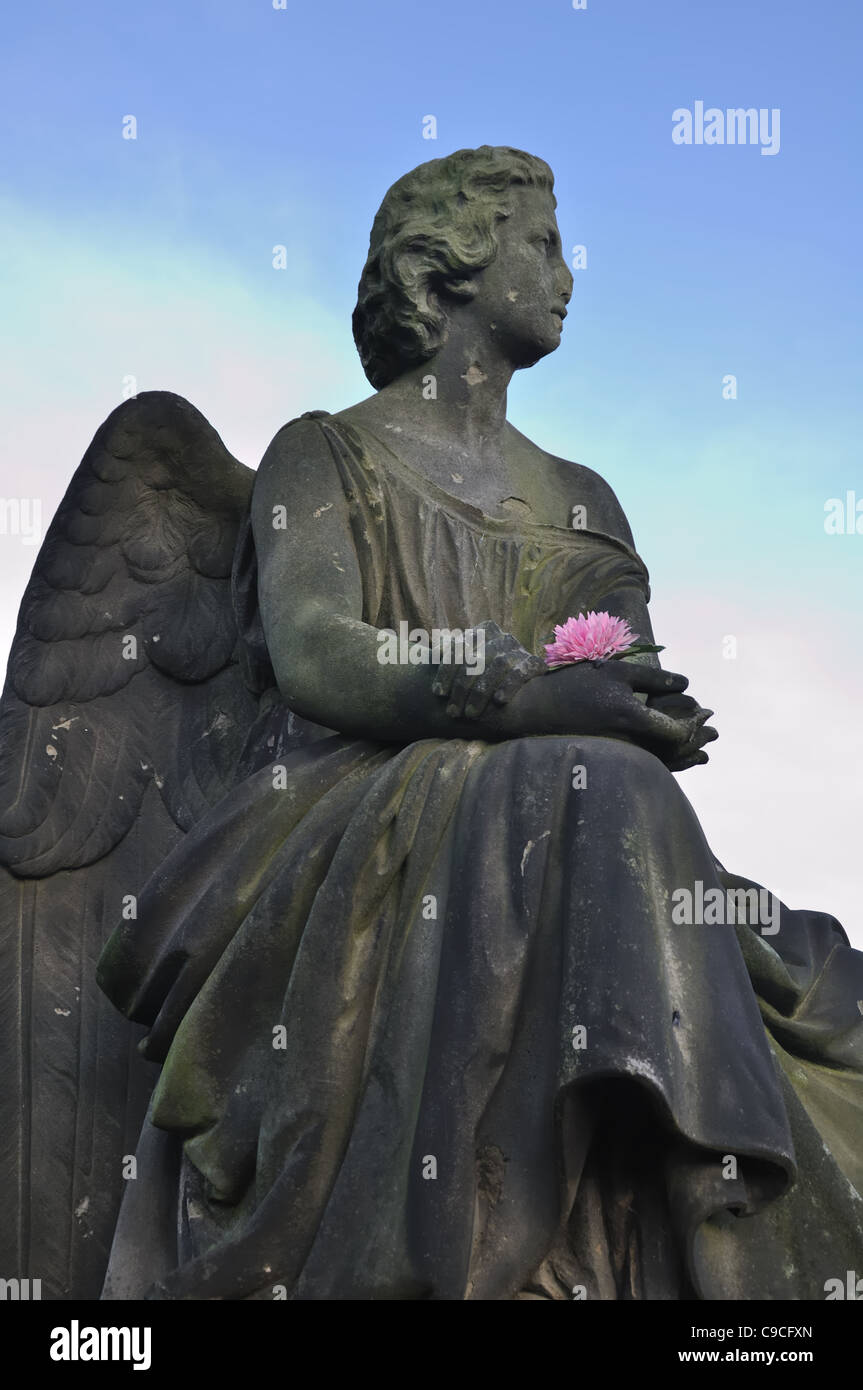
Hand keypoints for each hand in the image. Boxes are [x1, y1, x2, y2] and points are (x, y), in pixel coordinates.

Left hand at [431, 620, 545, 719]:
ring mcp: (518, 649)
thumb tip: (429, 651)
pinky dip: (509, 685)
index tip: (437, 693)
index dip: (446, 672)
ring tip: (470, 714)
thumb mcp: (465, 664)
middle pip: (477, 659)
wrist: (519, 685)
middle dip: (462, 689)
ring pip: (497, 666)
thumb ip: (448, 655)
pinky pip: (521, 672)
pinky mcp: (534, 663)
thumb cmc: (482, 675)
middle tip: (452, 712)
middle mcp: (501, 637)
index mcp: (482, 631)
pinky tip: (498, 701)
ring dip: (481, 692)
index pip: (459, 648)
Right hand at [541, 659, 714, 764]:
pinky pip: (646, 764)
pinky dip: (667, 762)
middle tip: (714, 730)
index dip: (694, 724)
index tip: (706, 713)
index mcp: (630, 716)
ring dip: (686, 755)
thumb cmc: (576, 683)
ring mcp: (619, 753)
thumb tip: (686, 684)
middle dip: (697, 740)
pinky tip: (678, 758)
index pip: (675, 730)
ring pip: (662, 761)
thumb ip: (652, 678)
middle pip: (673, 750)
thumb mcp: (615, 671)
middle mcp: (627, 741)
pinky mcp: (612, 758)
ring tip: (706, 750)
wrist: (536, 709)